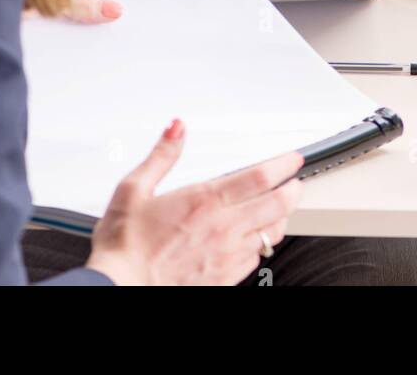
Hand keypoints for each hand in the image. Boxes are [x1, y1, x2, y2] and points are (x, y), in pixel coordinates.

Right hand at [86, 120, 302, 285]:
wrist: (119, 287)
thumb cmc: (125, 244)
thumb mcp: (134, 188)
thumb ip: (162, 156)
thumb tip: (177, 129)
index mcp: (204, 201)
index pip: (260, 177)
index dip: (283, 165)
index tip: (292, 160)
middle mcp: (222, 228)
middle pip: (277, 205)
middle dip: (293, 190)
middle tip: (296, 182)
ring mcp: (226, 256)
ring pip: (271, 234)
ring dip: (281, 218)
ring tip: (281, 208)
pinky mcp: (222, 278)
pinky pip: (255, 259)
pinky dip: (262, 245)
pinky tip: (256, 240)